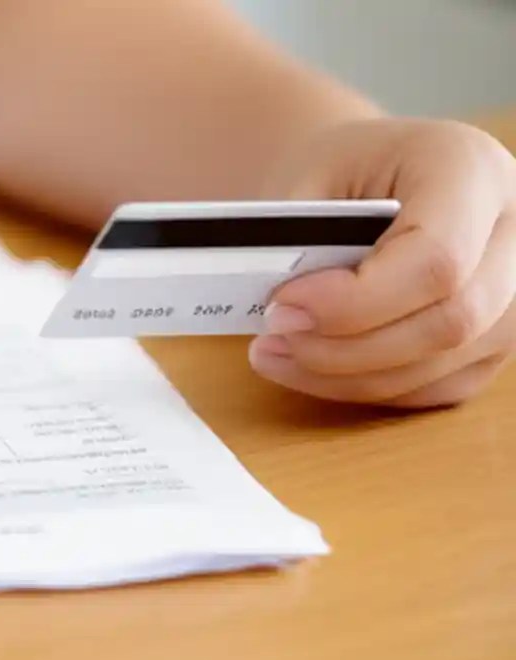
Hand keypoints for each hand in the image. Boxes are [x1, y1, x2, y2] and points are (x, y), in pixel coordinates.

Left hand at [251, 118, 515, 407]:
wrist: (361, 174)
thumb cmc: (333, 171)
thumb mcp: (306, 179)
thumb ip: (298, 243)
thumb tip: (287, 313)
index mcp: (470, 167)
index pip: (436, 258)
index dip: (354, 302)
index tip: (282, 306)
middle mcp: (515, 227)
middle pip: (450, 321)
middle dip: (347, 345)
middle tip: (275, 333)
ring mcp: (515, 288)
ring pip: (441, 364)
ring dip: (346, 375)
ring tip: (275, 351)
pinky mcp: (495, 335)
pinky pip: (434, 385)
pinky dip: (364, 385)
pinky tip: (310, 365)